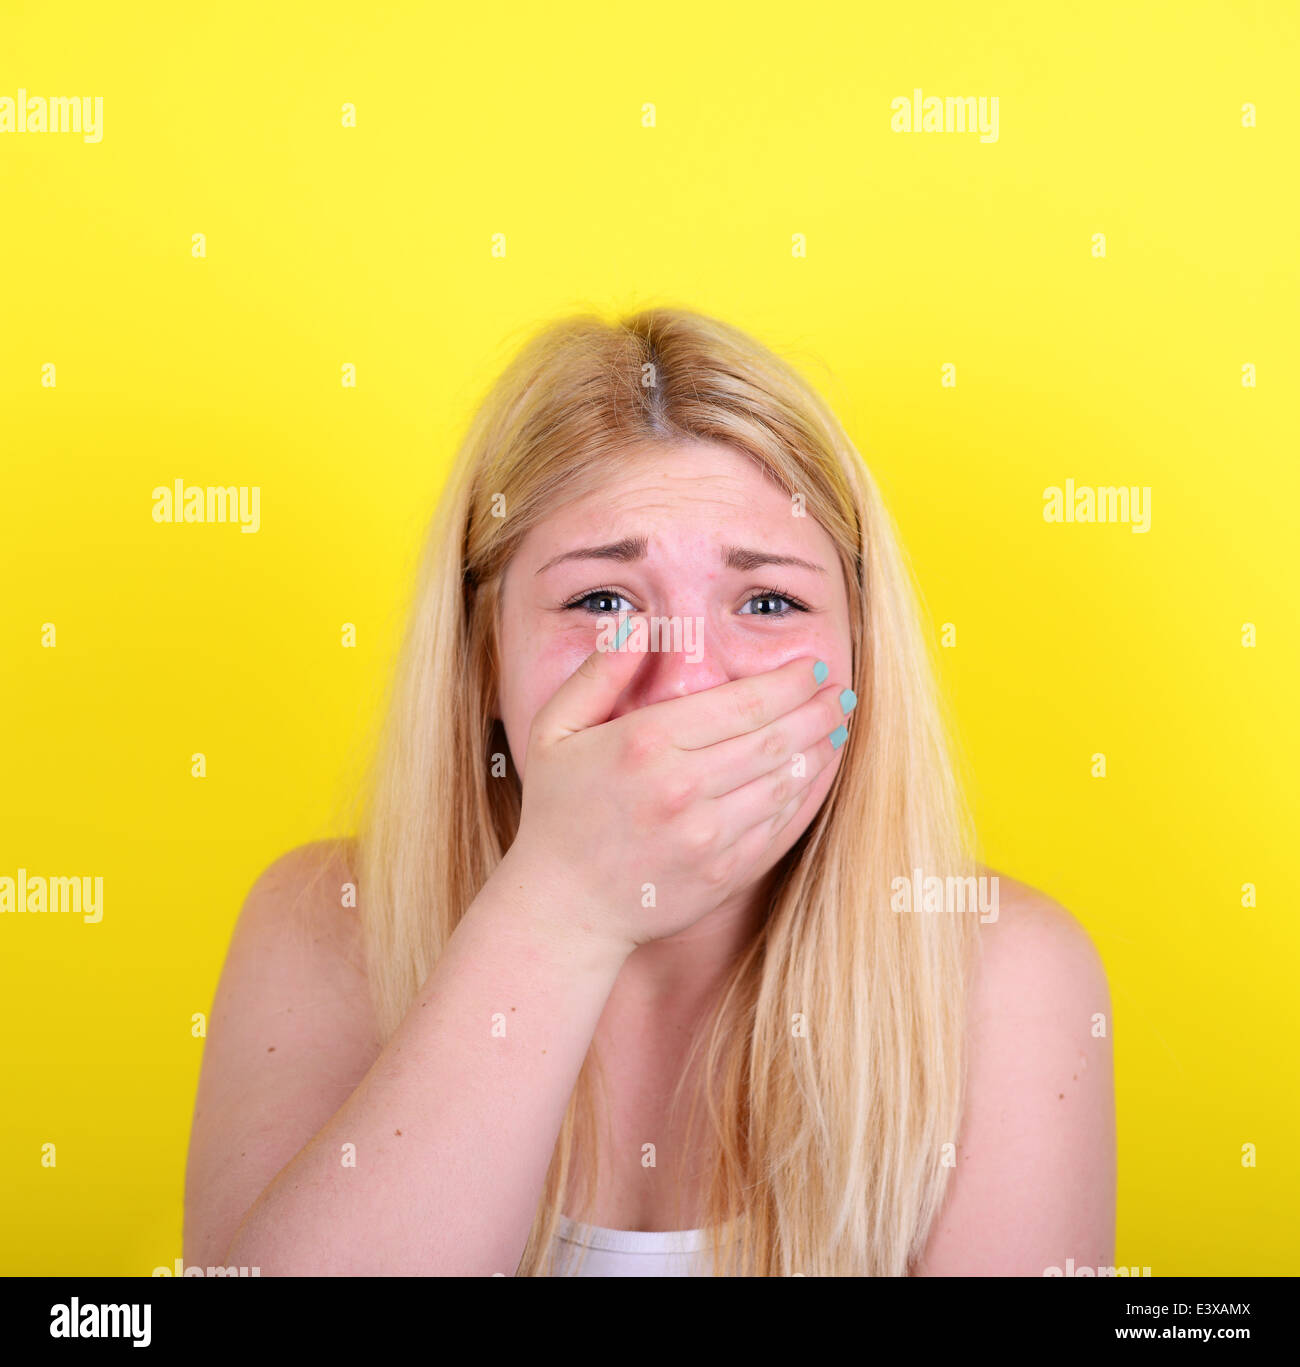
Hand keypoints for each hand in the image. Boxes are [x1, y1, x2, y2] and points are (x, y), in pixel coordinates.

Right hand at [502, 628, 853, 955]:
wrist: (563, 908)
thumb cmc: (557, 811)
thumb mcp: (556, 729)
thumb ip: (599, 673)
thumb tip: (641, 625)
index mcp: (646, 744)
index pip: (743, 703)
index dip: (788, 682)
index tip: (810, 667)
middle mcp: (683, 789)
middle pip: (776, 738)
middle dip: (817, 709)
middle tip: (839, 691)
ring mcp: (708, 836)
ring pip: (786, 781)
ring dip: (820, 749)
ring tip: (836, 725)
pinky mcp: (724, 873)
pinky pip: (781, 825)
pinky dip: (805, 793)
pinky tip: (814, 771)